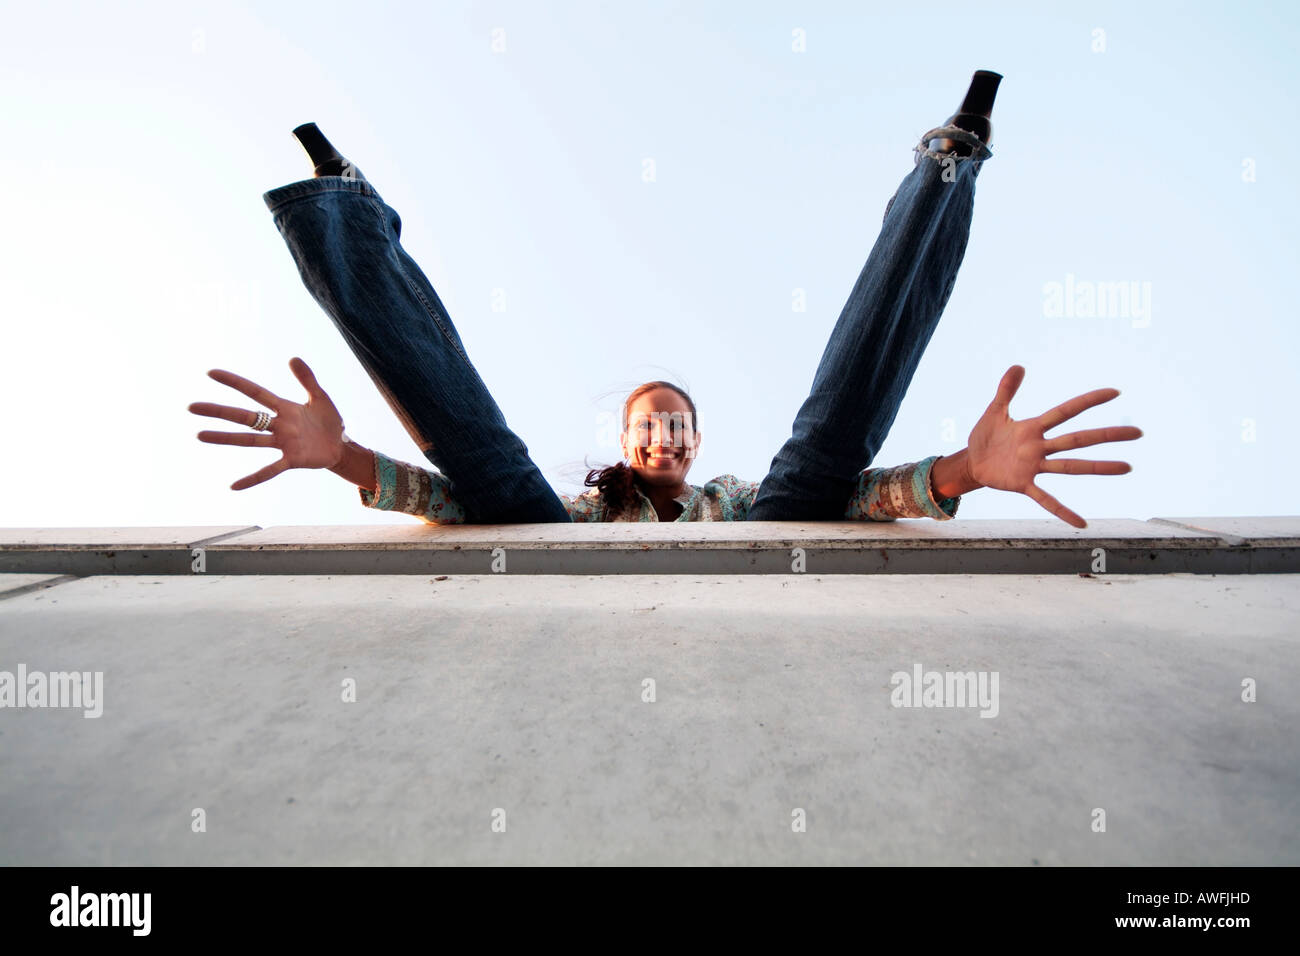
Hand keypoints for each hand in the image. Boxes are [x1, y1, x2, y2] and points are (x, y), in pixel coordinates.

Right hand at [189, 357, 346, 489]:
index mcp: (284, 408)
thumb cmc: (328, 421)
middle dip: (219, 411)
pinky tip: (233, 485)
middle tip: (192, 407)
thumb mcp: (320, 396)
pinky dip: (253, 478)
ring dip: (225, 438)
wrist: (341, 446)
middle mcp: (278, 425)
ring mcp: (283, 443)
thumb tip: (292, 358)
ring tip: (200, 435)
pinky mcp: (292, 460)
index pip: (255, 392)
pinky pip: (270, 470)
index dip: (235, 383)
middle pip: (244, 416)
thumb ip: (307, 378)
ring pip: (249, 440)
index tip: (211, 373)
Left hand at [965, 365, 1142, 528]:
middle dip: (1106, 435)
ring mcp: (1034, 467)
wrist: (972, 462)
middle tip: (1137, 432)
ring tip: (1127, 468)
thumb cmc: (986, 437)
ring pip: (1070, 467)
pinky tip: (1081, 523)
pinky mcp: (1023, 485)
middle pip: (1078, 439)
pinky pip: (1046, 500)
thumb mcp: (994, 411)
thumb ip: (1006, 390)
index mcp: (1034, 428)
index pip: (1066, 411)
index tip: (1115, 392)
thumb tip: (1018, 365)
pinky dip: (1062, 511)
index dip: (1088, 401)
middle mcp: (1040, 447)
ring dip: (1098, 468)